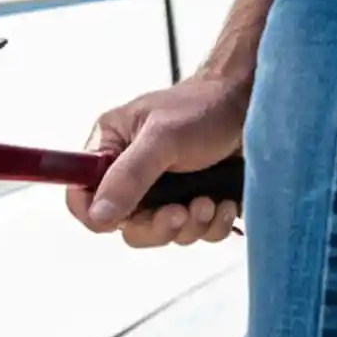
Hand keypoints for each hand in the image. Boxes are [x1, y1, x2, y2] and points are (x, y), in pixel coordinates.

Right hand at [66, 73, 249, 246]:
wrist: (255, 104)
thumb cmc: (204, 107)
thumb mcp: (162, 138)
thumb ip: (128, 177)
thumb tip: (98, 215)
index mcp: (110, 150)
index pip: (81, 195)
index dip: (98, 214)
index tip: (129, 216)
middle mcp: (130, 173)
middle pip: (125, 225)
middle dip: (158, 225)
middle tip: (181, 211)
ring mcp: (162, 190)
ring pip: (162, 232)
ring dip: (190, 225)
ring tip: (210, 200)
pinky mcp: (193, 200)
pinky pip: (194, 232)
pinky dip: (213, 224)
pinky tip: (224, 203)